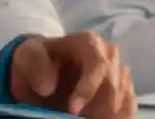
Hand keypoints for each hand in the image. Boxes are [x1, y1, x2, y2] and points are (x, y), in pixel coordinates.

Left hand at [10, 33, 135, 117]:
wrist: (41, 72)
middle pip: (113, 86)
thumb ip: (35, 64)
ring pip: (122, 99)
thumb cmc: (37, 61)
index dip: (88, 89)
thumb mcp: (27, 57)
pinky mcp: (123, 91)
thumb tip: (48, 87)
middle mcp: (109, 54)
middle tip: (76, 118)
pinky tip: (96, 117)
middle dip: (96, 107)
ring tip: (83, 117)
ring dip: (104, 114)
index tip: (72, 109)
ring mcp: (119, 73)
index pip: (99, 66)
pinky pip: (128, 107)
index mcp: (89, 42)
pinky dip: (116, 116)